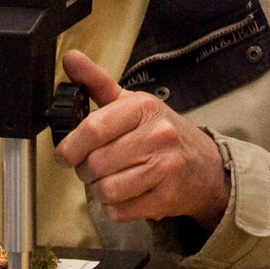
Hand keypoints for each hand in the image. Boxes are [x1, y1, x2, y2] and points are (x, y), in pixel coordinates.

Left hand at [53, 50, 229, 226]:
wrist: (204, 165)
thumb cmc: (158, 131)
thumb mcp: (130, 102)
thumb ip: (97, 81)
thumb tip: (71, 58)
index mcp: (143, 107)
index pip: (94, 128)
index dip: (71, 146)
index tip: (65, 154)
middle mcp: (157, 135)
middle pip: (96, 163)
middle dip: (84, 170)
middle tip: (90, 167)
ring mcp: (165, 167)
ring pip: (106, 190)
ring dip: (97, 190)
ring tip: (106, 180)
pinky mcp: (167, 198)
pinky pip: (120, 211)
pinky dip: (114, 207)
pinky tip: (123, 194)